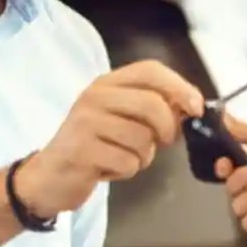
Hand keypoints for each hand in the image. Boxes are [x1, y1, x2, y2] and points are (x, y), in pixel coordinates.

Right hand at [18, 60, 204, 216]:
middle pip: (152, 105)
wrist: (49, 176)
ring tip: (122, 156)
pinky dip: (126, 171)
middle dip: (167, 129)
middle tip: (164, 143)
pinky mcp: (82, 150)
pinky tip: (108, 168)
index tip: (196, 108)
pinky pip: (128, 162)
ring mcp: (86, 122)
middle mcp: (95, 96)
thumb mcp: (120, 118)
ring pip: (143, 139)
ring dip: (144, 156)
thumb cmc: (93, 146)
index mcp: (107, 83)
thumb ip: (151, 108)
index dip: (179, 86)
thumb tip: (190, 107)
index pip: (150, 70)